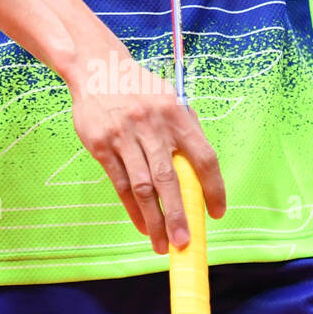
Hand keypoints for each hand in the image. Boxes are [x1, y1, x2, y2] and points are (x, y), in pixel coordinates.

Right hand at [69, 44, 225, 253]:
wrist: (97, 70)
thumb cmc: (139, 89)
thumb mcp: (169, 98)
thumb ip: (188, 129)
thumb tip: (204, 171)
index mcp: (176, 114)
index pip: (203, 157)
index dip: (213, 188)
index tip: (216, 213)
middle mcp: (151, 126)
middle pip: (169, 179)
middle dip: (178, 215)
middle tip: (185, 243)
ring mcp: (124, 136)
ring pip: (142, 187)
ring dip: (154, 219)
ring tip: (163, 244)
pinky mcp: (102, 145)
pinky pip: (119, 183)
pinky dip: (132, 208)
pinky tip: (142, 224)